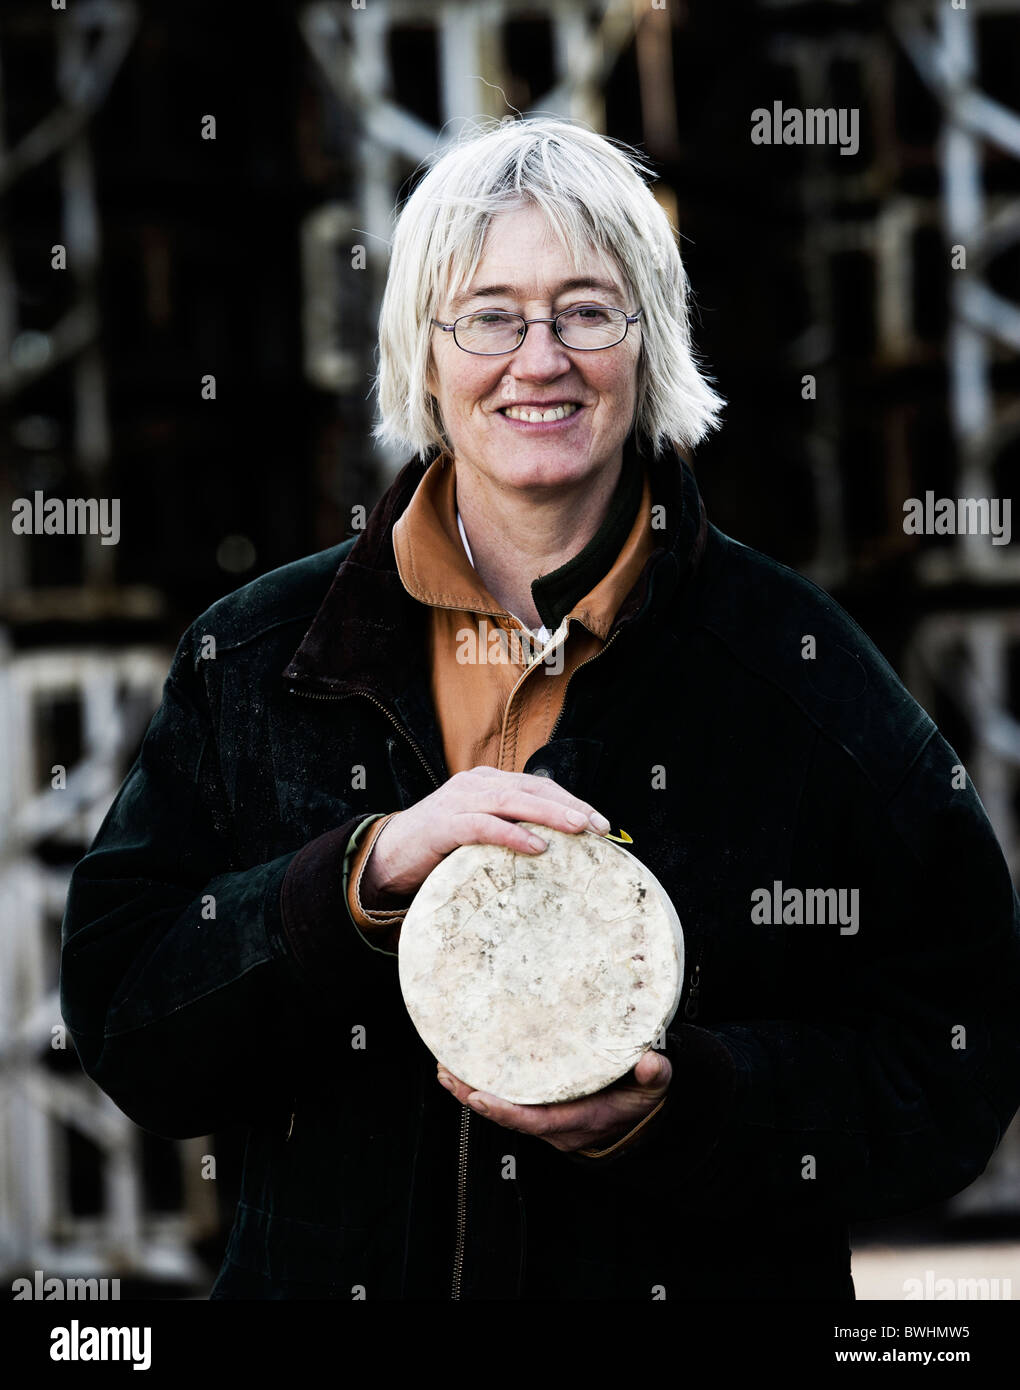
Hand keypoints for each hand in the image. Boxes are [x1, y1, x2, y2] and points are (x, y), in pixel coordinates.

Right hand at [361, 766, 611, 902]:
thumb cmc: (440, 846)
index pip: (538, 785)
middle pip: (532, 789)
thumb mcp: (480, 828)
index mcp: (488, 781)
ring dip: (549, 815)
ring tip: (578, 829)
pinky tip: (537, 847)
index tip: (600, 822)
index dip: (571, 800)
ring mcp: (459, 801)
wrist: (388, 854)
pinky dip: (513, 835)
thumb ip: (509, 826)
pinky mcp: (444, 825)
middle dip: (569, 806)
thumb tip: (555, 843)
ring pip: (513, 802)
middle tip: (599, 826)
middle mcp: (476, 784)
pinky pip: (485, 827)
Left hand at [435, 1049, 671, 1152]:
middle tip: (448, 1074)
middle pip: (510, 1117)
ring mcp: (549, 1123)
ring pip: (505, 1112)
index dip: (506, 1111)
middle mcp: (559, 1127)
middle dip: (476, 1099)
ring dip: (473, 1093)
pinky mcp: (543, 1113)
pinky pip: (510, 1105)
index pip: (538, 1120)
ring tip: (446, 1070)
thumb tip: (652, 1062)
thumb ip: (655, 1074)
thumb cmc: (644, 1099)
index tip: (479, 1096)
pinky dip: (485, 1091)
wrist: (642, 1120)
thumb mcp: (655, 1088)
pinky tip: (465, 1072)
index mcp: (583, 1119)